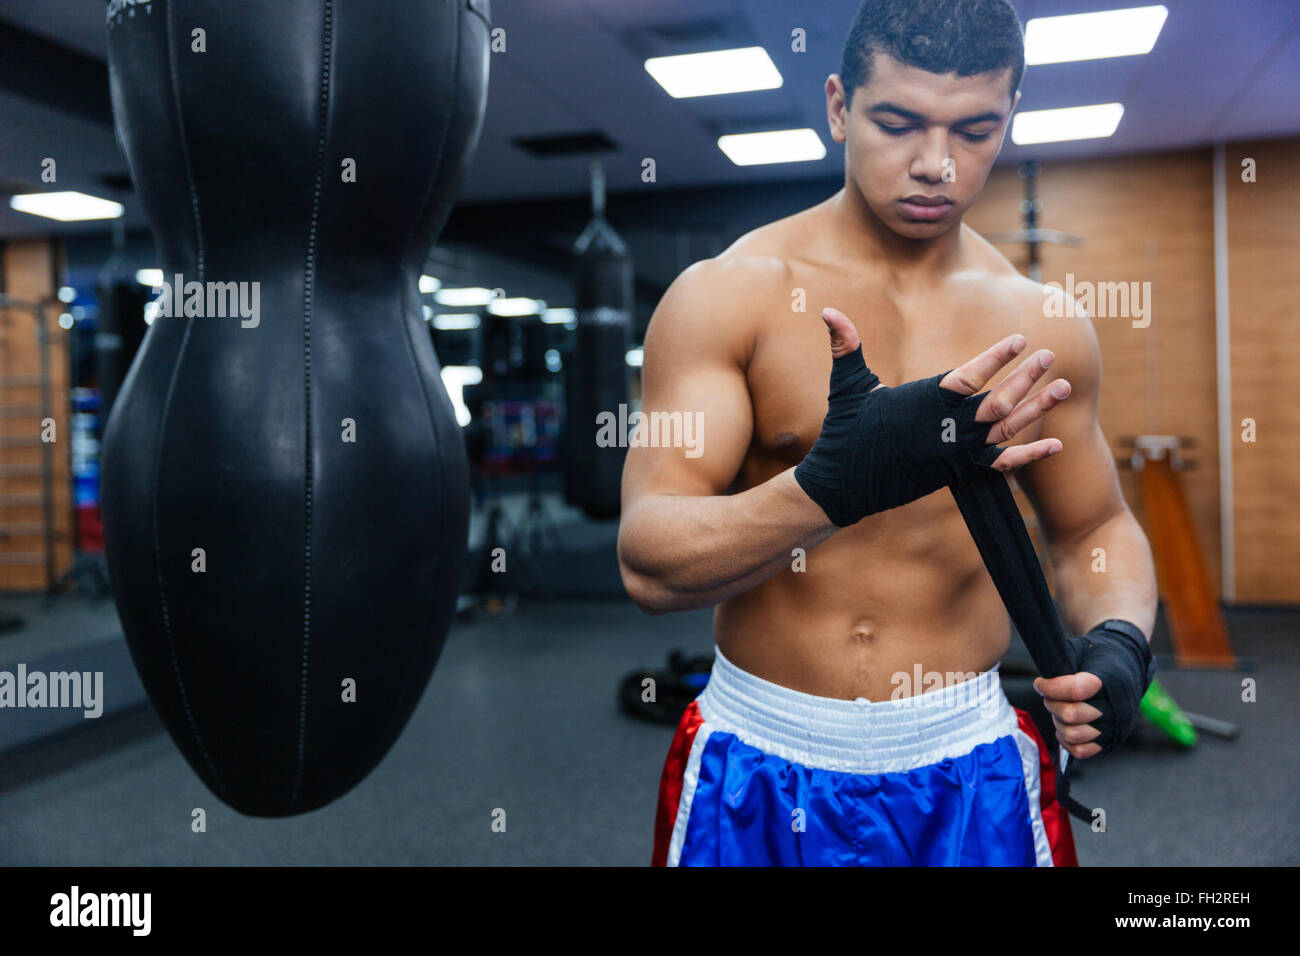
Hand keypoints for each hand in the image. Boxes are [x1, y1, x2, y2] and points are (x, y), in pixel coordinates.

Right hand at [822, 307, 1071, 472]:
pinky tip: (1055, 444)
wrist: (844, 483)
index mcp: (926, 400)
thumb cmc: (846, 432)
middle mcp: (947, 426)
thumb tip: (826, 310)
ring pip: (1006, 428)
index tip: (1019, 339)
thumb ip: (846, 346)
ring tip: (1065, 387)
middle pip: (998, 399)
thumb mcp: (848, 385)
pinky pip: (1002, 463)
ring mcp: (956, 452)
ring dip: (1038, 407)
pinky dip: (1030, 454)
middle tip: (1050, 357)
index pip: (970, 374)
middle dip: (1027, 377)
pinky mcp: (958, 473)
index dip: (997, 356)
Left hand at [1033, 620, 1154, 758]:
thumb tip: (1039, 681)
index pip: (1076, 690)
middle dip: (1052, 703)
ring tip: (1059, 708)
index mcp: (1109, 681)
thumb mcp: (1081, 649)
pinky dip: (1067, 741)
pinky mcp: (1111, 741)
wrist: (1127, 666)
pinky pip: (1082, 750)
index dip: (1051, 687)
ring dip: (1058, 722)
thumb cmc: (1099, 656)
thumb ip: (1061, 662)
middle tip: (1049, 693)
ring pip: (1073, 734)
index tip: (1040, 683)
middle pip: (1071, 714)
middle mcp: (1116, 707)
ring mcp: (1114, 727)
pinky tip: (1063, 725)